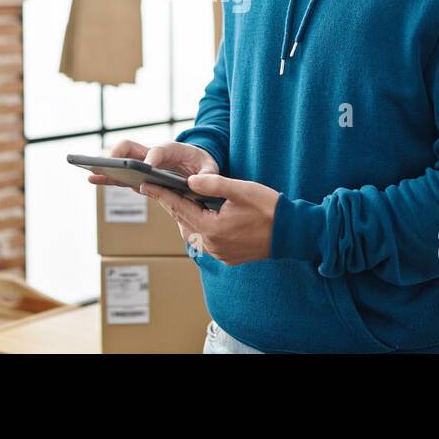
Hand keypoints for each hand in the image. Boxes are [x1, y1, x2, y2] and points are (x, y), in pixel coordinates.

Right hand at [87, 140, 219, 248]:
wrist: (197, 164)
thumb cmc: (202, 164)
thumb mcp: (210, 168)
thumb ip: (207, 174)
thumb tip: (195, 183)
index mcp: (173, 150)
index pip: (160, 150)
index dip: (153, 157)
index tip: (147, 166)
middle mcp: (153, 154)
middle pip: (132, 147)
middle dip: (120, 153)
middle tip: (111, 163)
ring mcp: (143, 163)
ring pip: (121, 160)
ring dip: (107, 165)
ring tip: (91, 172)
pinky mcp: (139, 174)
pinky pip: (121, 174)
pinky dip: (107, 177)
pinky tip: (93, 180)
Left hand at [141, 174, 279, 265]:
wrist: (293, 234)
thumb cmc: (270, 209)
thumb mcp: (241, 190)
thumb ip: (213, 184)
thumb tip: (189, 181)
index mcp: (212, 228)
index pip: (179, 207)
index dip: (161, 194)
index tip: (145, 184)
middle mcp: (213, 244)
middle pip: (184, 221)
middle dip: (171, 204)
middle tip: (158, 188)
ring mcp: (220, 253)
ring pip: (194, 232)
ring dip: (186, 216)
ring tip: (179, 200)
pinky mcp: (229, 257)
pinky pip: (207, 241)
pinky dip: (201, 227)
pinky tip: (203, 216)